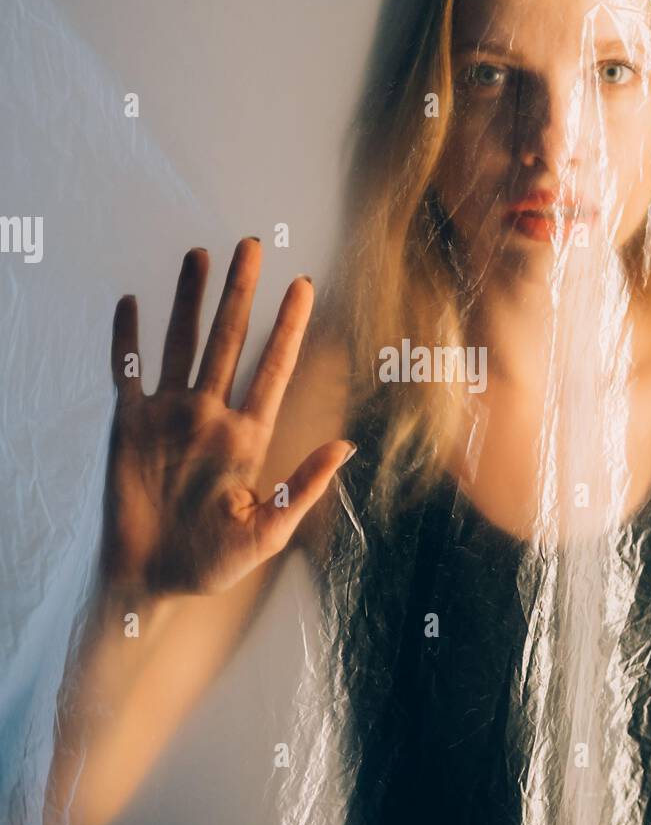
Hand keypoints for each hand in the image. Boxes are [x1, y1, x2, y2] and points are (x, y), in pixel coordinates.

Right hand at [102, 238, 353, 596]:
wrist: (149, 579)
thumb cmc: (211, 564)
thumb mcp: (268, 531)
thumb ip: (304, 486)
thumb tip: (348, 445)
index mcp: (246, 436)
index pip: (273, 369)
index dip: (289, 328)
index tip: (305, 286)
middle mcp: (209, 415)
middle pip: (228, 340)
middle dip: (240, 293)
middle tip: (251, 245)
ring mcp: (168, 416)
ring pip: (181, 343)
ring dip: (189, 300)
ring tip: (199, 254)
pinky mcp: (128, 425)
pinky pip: (127, 371)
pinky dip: (128, 338)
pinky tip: (132, 302)